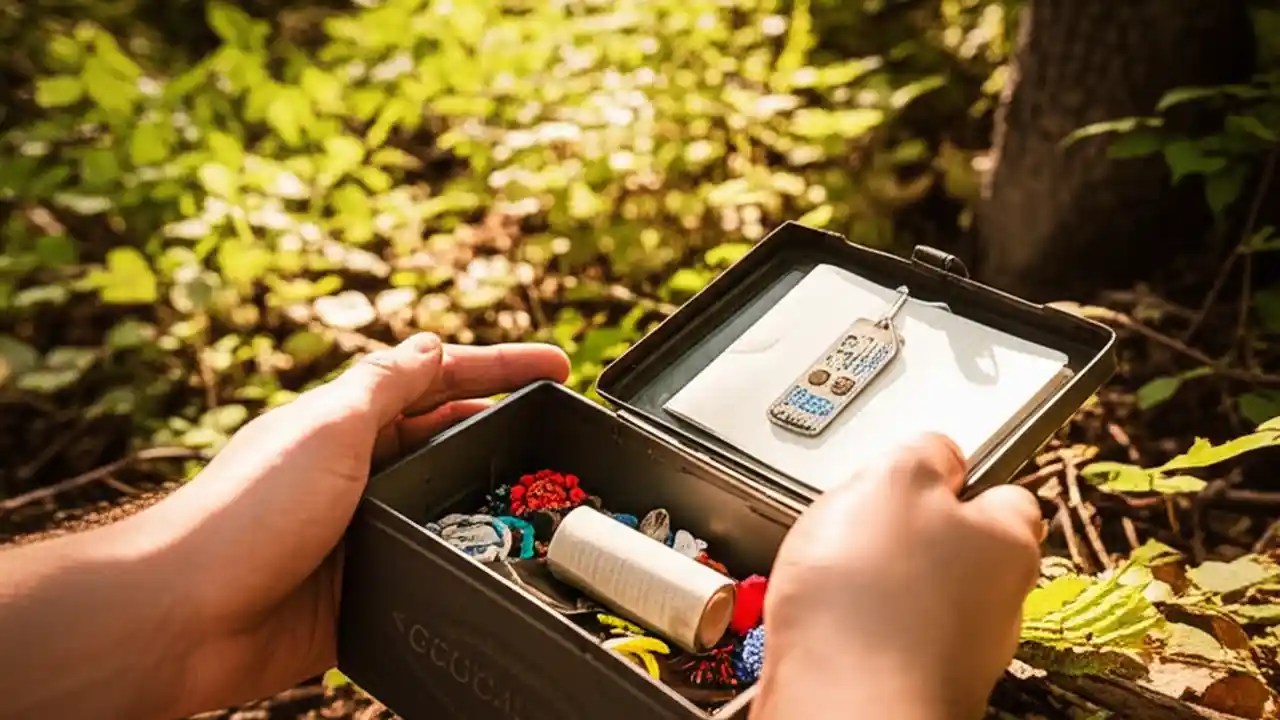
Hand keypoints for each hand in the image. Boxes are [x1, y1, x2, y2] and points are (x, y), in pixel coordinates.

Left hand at [119, 333, 568, 714]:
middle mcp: (355, 475)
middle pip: (447, 441)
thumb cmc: (246, 514)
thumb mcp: (328, 428)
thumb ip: (384, 386)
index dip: (500, 369)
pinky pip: (425, 570)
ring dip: (489, 500)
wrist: (186, 618)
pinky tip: (495, 565)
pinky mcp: (360, 594)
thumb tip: (433, 345)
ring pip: (442, 508)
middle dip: (506, 431)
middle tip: (566, 434)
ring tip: (548, 503)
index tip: (559, 366)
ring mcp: (359, 534)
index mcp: (347, 424)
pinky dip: (459, 563)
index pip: (437, 381)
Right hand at [753, 434, 1042, 719]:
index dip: (959, 476)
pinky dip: (850, 624)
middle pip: (953, 545)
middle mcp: (992, 602)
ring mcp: (952, 648)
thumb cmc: (873, 600)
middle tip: (864, 518)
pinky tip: (821, 618)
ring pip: (912, 592)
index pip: (1005, 494)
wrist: (840, 705)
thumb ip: (924, 453)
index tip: (925, 468)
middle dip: (907, 530)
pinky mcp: (906, 681)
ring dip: (873, 581)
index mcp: (1006, 541)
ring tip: (833, 572)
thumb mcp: (895, 478)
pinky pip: (878, 635)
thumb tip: (937, 451)